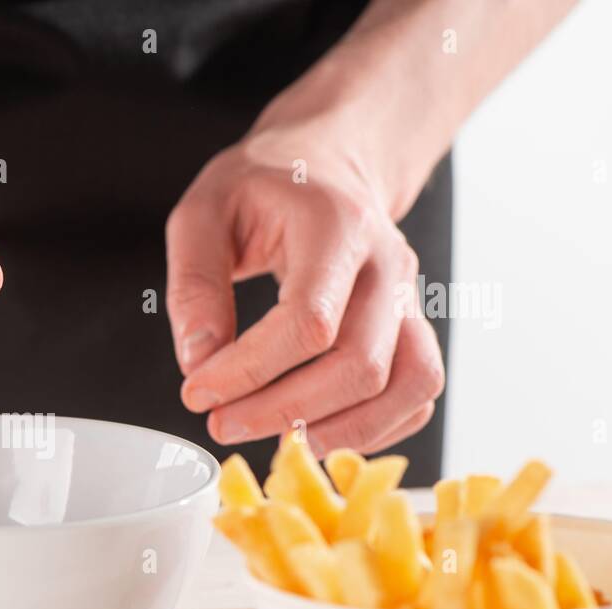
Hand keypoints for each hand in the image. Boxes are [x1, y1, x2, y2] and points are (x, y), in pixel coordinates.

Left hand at [165, 130, 444, 454]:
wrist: (325, 164)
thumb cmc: (262, 186)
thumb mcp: (203, 211)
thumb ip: (193, 283)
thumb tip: (198, 361)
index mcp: (338, 226)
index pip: (310, 322)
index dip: (250, 371)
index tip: (197, 392)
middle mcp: (388, 265)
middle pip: (359, 366)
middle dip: (283, 411)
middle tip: (222, 424)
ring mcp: (409, 299)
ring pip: (406, 387)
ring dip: (337, 431)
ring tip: (272, 440)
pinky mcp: (412, 328)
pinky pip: (418, 395)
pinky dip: (373, 429)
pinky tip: (314, 433)